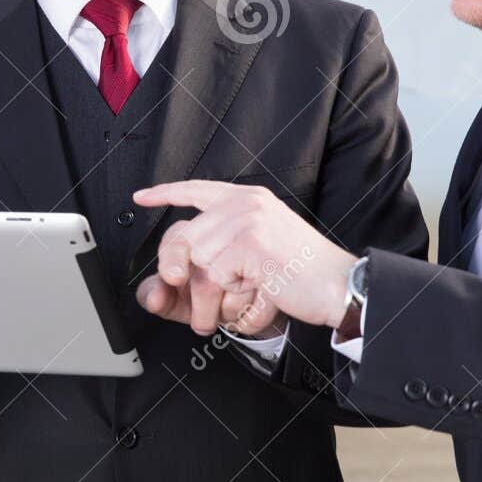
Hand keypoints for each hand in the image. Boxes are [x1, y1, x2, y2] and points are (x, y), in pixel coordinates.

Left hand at [133, 181, 358, 329]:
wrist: (340, 284)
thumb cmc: (304, 273)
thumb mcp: (261, 247)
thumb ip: (223, 245)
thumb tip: (176, 265)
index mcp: (248, 199)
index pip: (197, 188)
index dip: (166, 193)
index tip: (142, 196)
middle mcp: (245, 203)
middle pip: (184, 235)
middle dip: (184, 268)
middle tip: (208, 291)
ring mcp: (247, 219)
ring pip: (198, 260)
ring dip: (218, 288)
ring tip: (247, 290)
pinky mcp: (249, 242)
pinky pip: (215, 275)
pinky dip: (232, 293)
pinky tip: (258, 288)